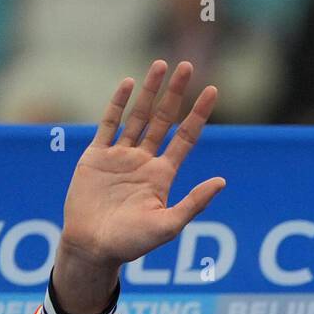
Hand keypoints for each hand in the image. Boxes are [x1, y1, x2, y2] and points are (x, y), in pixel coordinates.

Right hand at [55, 61, 224, 312]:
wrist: (92, 248)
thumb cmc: (131, 243)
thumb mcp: (168, 225)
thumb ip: (194, 203)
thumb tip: (222, 181)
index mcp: (162, 176)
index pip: (185, 137)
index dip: (199, 114)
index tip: (213, 90)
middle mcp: (143, 161)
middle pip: (163, 119)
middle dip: (175, 93)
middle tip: (186, 65)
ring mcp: (119, 157)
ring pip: (138, 116)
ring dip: (149, 91)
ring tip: (160, 65)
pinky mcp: (96, 157)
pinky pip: (108, 124)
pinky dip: (118, 104)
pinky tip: (128, 83)